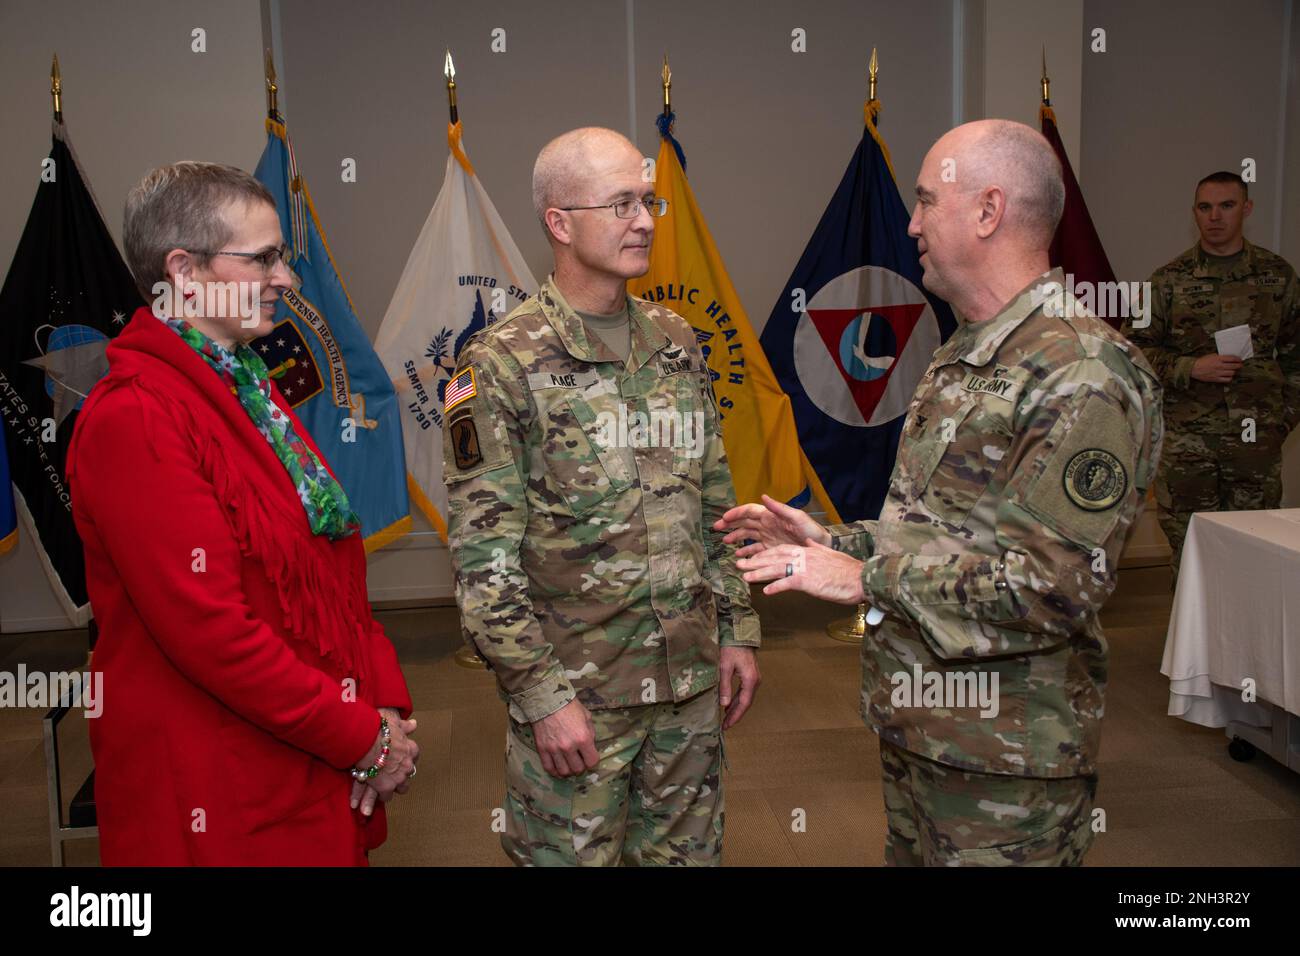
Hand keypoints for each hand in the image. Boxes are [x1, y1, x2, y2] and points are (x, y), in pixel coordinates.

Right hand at [350, 709, 418, 816]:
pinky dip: (380, 796)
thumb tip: (414, 724)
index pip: (413, 758)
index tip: (398, 761)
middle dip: (400, 776)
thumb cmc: (378, 730)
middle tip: (390, 775)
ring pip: (400, 788)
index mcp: (411, 750)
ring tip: (384, 788)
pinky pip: (386, 796)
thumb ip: (405, 726)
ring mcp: (398, 778)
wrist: (366, 740)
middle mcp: (408, 765)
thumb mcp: (395, 724)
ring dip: (393, 788)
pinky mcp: (386, 787)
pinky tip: (375, 793)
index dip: (405, 760)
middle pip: (408, 776)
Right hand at [532, 698, 597, 778]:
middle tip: (579, 761)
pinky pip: (549, 768)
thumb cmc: (569, 706)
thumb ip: (590, 733)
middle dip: (581, 767)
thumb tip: (590, 745)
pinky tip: (558, 768)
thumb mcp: (586, 716)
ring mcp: (554, 749)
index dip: (592, 761)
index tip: (590, 757)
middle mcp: (569, 746)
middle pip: (578, 769)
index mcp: (583, 738)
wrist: (547, 700)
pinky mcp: (542, 749)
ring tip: (569, 765)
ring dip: (568, 771)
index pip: (592, 761)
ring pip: (564, 772)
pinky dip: (554, 771)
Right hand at [715, 494, 830, 557]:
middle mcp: (767, 525)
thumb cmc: (812, 531)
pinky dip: (746, 552)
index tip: (724, 518)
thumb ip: (780, 508)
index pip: (749, 511)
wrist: (821, 548)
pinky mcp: (771, 549)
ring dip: (735, 537)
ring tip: (725, 541)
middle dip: (730, 524)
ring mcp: (768, 537)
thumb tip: (764, 497)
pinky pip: (755, 550)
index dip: (736, 513)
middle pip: (744, 522)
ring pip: (747, 535)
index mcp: (771, 516)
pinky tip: (739, 555)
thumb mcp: (797, 517)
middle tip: (716, 528)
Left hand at [719, 646, 759, 729]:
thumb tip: (724, 705)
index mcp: (750, 680)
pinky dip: (737, 700)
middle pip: (745, 703)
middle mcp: (755, 681)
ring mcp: (754, 678)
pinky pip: (744, 692)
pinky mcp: (750, 675)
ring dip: (736, 708)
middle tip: (725, 726)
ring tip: (726, 718)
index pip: (743, 704)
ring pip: (745, 698)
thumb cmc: (732, 648)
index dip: (735, 716)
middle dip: (735, 715)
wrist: (740, 634)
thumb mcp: (725, 667)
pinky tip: (729, 705)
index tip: (727, 726)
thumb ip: (725, 686)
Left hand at [736, 539, 865, 604]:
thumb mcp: (830, 554)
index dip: (764, 554)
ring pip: (776, 569)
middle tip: (739, 566)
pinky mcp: (808, 581)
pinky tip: (765, 591)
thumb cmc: (848, 570)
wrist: (861, 578)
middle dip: (755, 562)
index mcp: (807, 550)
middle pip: (773, 558)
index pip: (780, 550)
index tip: (752, 558)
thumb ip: (816, 548)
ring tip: (744, 577)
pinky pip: (787, 583)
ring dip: (758, 573)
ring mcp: (805, 568)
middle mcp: (803, 556)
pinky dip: (776, 586)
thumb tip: (809, 543)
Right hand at [1191, 353, 1242, 382]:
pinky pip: (1227, 379)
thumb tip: (1228, 358)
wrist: (1193, 368)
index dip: (1238, 359)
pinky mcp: (1216, 379)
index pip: (1232, 358)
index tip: (1239, 360)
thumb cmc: (1201, 362)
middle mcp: (1219, 366)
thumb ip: (1220, 357)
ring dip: (1234, 371)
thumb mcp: (1211, 355)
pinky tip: (1228, 376)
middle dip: (1239, 365)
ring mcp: (1218, 373)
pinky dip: (1229, 378)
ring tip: (1233, 370)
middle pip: (1234, 366)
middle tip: (1240, 365)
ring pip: (1232, 373)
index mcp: (1218, 359)